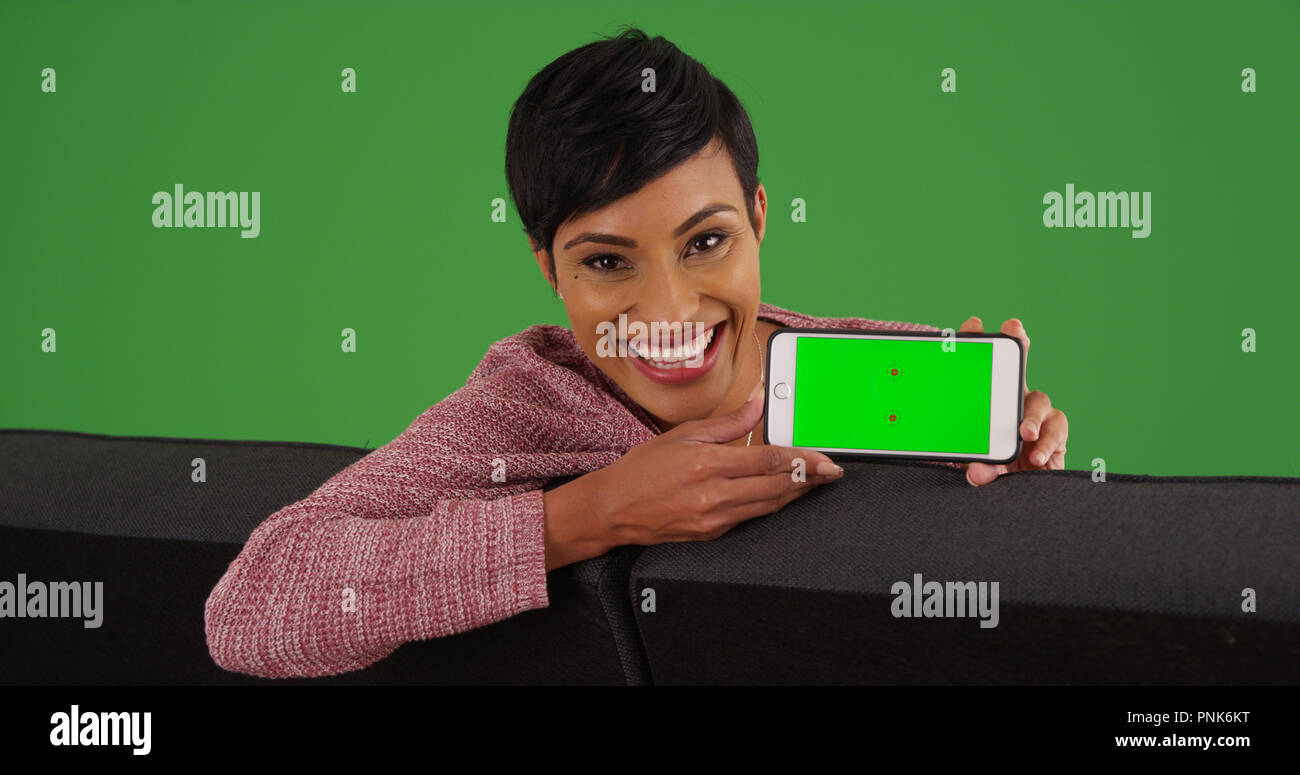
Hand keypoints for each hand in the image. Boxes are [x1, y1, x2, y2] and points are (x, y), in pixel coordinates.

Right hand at [545, 384, 844, 566]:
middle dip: (808, 480)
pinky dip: (769, 505)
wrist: (613, 509)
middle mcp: (714, 494)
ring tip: (814, 482)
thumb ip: (727, 422)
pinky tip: (781, 496)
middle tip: (832, 472)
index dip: (802, 460)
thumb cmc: (642, 468)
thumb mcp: (683, 434)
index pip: (768, 461)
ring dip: (794, 494)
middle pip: (776, 488)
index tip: (825, 459)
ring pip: (767, 506)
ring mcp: (713, 518)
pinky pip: (749, 518)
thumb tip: (758, 403)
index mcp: (708, 464)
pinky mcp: (711, 533)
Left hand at [958, 316, 1068, 485]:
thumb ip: (980, 468)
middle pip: (1019, 366)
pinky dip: (1046, 444)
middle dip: (1017, 344)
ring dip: (1030, 415)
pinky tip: (1036, 457)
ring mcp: (1039, 416)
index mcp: (991, 401)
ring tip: (1024, 433)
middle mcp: (1016, 401)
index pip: (986, 368)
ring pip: (1039, 402)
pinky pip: (1055, 432)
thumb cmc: (998, 468)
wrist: (1024, 490)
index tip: (974, 324)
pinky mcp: (1057, 435)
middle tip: (1012, 328)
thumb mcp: (982, 466)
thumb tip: (977, 472)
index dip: (980, 344)